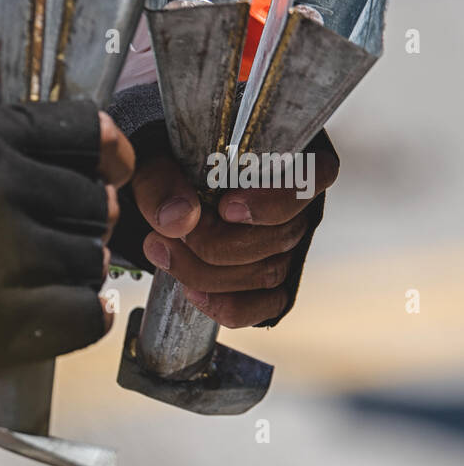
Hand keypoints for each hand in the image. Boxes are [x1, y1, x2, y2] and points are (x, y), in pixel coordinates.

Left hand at [131, 136, 338, 327]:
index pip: (311, 177)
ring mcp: (286, 247)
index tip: (226, 207)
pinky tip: (193, 292)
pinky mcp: (272, 283)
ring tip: (164, 253)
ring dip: (209, 272)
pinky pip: (266, 306)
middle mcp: (296, 205)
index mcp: (287, 159)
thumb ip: (161, 182)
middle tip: (167, 235)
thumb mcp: (153, 162)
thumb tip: (178, 219)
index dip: (275, 199)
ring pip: (269, 272)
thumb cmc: (168, 170)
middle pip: (281, 236)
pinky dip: (228, 305)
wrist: (161, 199)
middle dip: (217, 244)